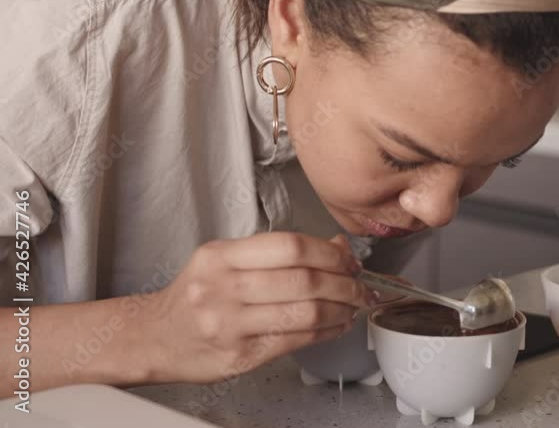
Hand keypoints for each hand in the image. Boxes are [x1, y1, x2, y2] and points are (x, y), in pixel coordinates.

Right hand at [142, 233, 373, 383]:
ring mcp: (230, 324)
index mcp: (220, 256)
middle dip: (344, 283)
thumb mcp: (227, 262)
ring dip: (341, 309)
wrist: (154, 338)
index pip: (290, 246)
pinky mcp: (240, 355)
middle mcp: (222, 288)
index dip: (329, 252)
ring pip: (305, 312)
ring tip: (354, 306)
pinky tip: (337, 325)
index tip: (348, 260)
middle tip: (362, 286)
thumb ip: (278, 253)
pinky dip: (326, 331)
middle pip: (303, 280)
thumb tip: (337, 246)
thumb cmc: (196, 297)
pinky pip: (296, 340)